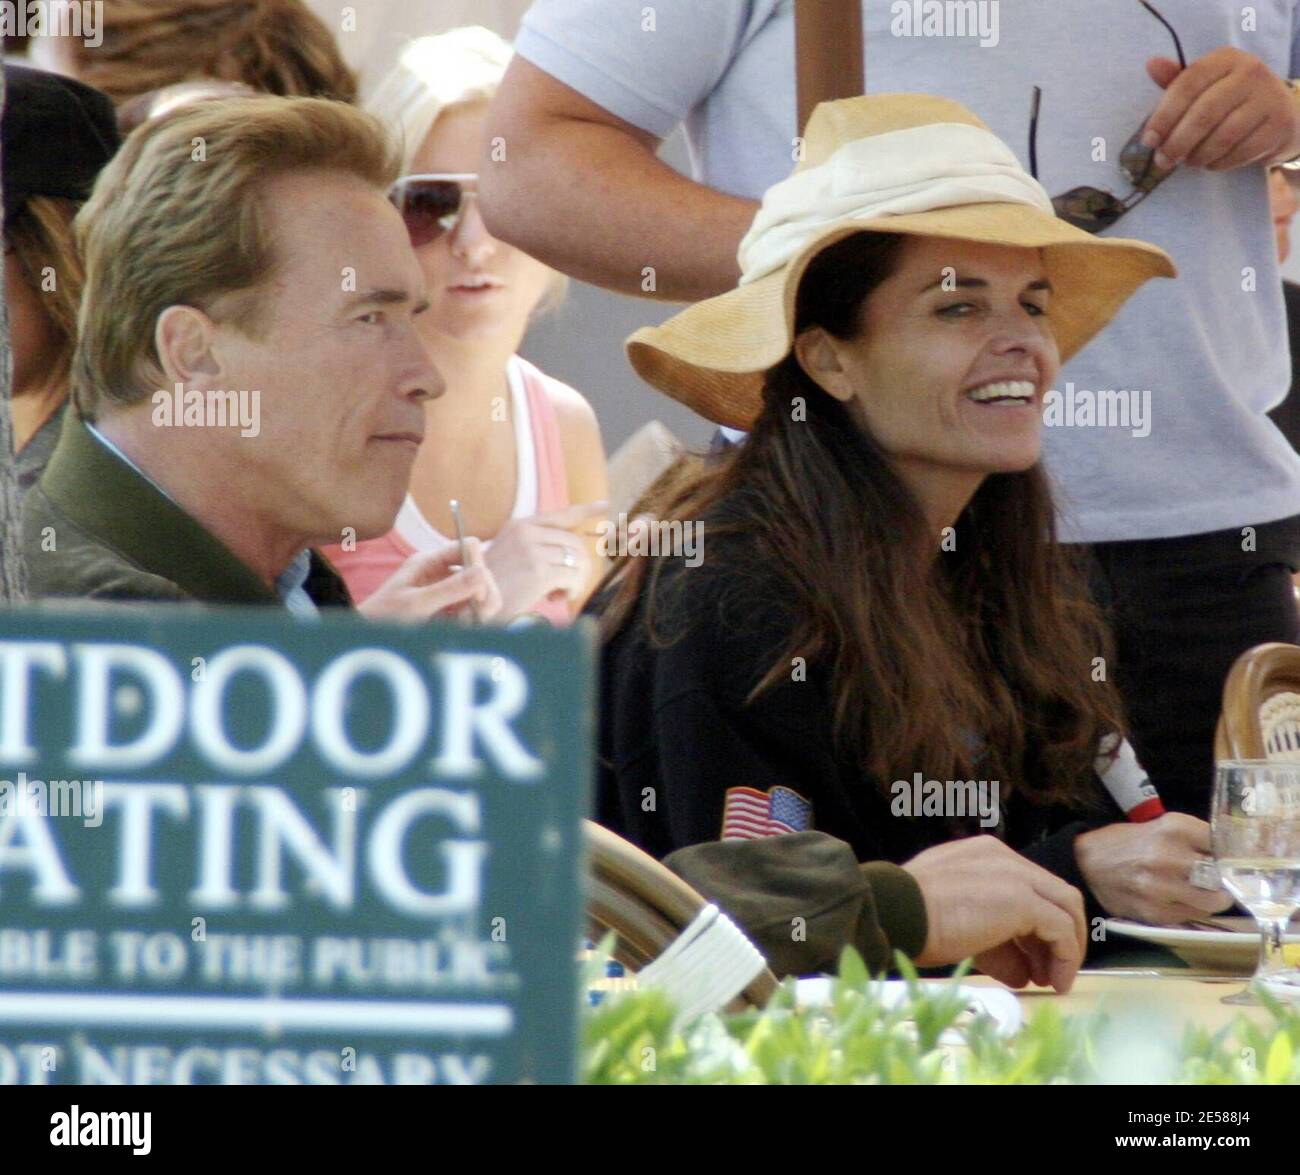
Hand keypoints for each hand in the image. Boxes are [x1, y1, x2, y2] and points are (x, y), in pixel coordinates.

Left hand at [358, 538, 500, 622]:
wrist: (370, 640)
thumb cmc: (384, 618)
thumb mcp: (416, 603)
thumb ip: (449, 589)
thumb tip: (482, 572)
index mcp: (431, 561)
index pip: (469, 547)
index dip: (478, 564)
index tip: (476, 591)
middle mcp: (443, 574)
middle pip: (482, 572)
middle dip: (483, 593)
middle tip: (476, 613)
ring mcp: (449, 593)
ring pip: (484, 594)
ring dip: (479, 609)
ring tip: (461, 623)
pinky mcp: (452, 612)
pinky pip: (476, 612)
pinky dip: (473, 621)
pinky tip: (458, 628)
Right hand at [484, 501, 606, 620]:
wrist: (472, 606)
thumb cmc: (493, 587)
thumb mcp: (512, 556)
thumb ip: (539, 547)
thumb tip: (575, 548)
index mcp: (519, 526)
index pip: (561, 514)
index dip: (586, 510)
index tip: (605, 505)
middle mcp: (525, 533)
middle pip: (575, 543)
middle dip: (578, 567)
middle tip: (563, 586)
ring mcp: (532, 550)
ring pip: (578, 560)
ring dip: (575, 581)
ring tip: (557, 593)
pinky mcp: (539, 571)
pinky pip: (574, 577)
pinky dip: (571, 591)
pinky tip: (555, 598)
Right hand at [901, 836, 1085, 992]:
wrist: (898, 912)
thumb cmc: (912, 915)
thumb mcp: (956, 917)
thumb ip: (991, 936)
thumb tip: (1020, 970)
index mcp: (984, 854)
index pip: (1028, 886)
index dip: (1036, 925)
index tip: (1030, 957)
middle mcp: (1003, 857)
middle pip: (1054, 893)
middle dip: (1058, 935)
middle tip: (1048, 969)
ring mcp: (1015, 875)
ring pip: (1066, 906)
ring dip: (1067, 946)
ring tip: (1056, 979)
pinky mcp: (1023, 900)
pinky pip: (1061, 930)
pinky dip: (1065, 957)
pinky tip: (1056, 980)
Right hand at [1074, 813, 1234, 924]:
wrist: (1086, 863)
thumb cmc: (1127, 843)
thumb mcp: (1160, 827)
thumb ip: (1194, 839)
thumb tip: (1230, 857)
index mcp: (1173, 828)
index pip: (1224, 845)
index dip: (1230, 854)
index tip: (1230, 860)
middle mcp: (1169, 857)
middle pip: (1222, 876)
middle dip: (1224, 879)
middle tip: (1219, 880)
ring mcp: (1161, 888)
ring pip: (1212, 902)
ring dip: (1212, 899)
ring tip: (1203, 893)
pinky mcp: (1155, 913)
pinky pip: (1191, 916)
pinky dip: (1191, 910)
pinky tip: (1178, 900)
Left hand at [1143, 48, 1299, 171]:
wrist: (1278, 109)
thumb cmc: (1228, 98)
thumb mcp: (1204, 84)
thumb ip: (1177, 81)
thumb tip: (1151, 64)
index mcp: (1225, 59)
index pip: (1188, 83)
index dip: (1164, 115)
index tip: (1149, 140)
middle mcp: (1250, 72)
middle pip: (1204, 114)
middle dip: (1177, 143)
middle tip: (1163, 160)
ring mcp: (1268, 98)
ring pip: (1223, 136)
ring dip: (1197, 156)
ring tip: (1187, 161)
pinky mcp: (1279, 124)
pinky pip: (1241, 152)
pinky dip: (1219, 163)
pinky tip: (1210, 162)